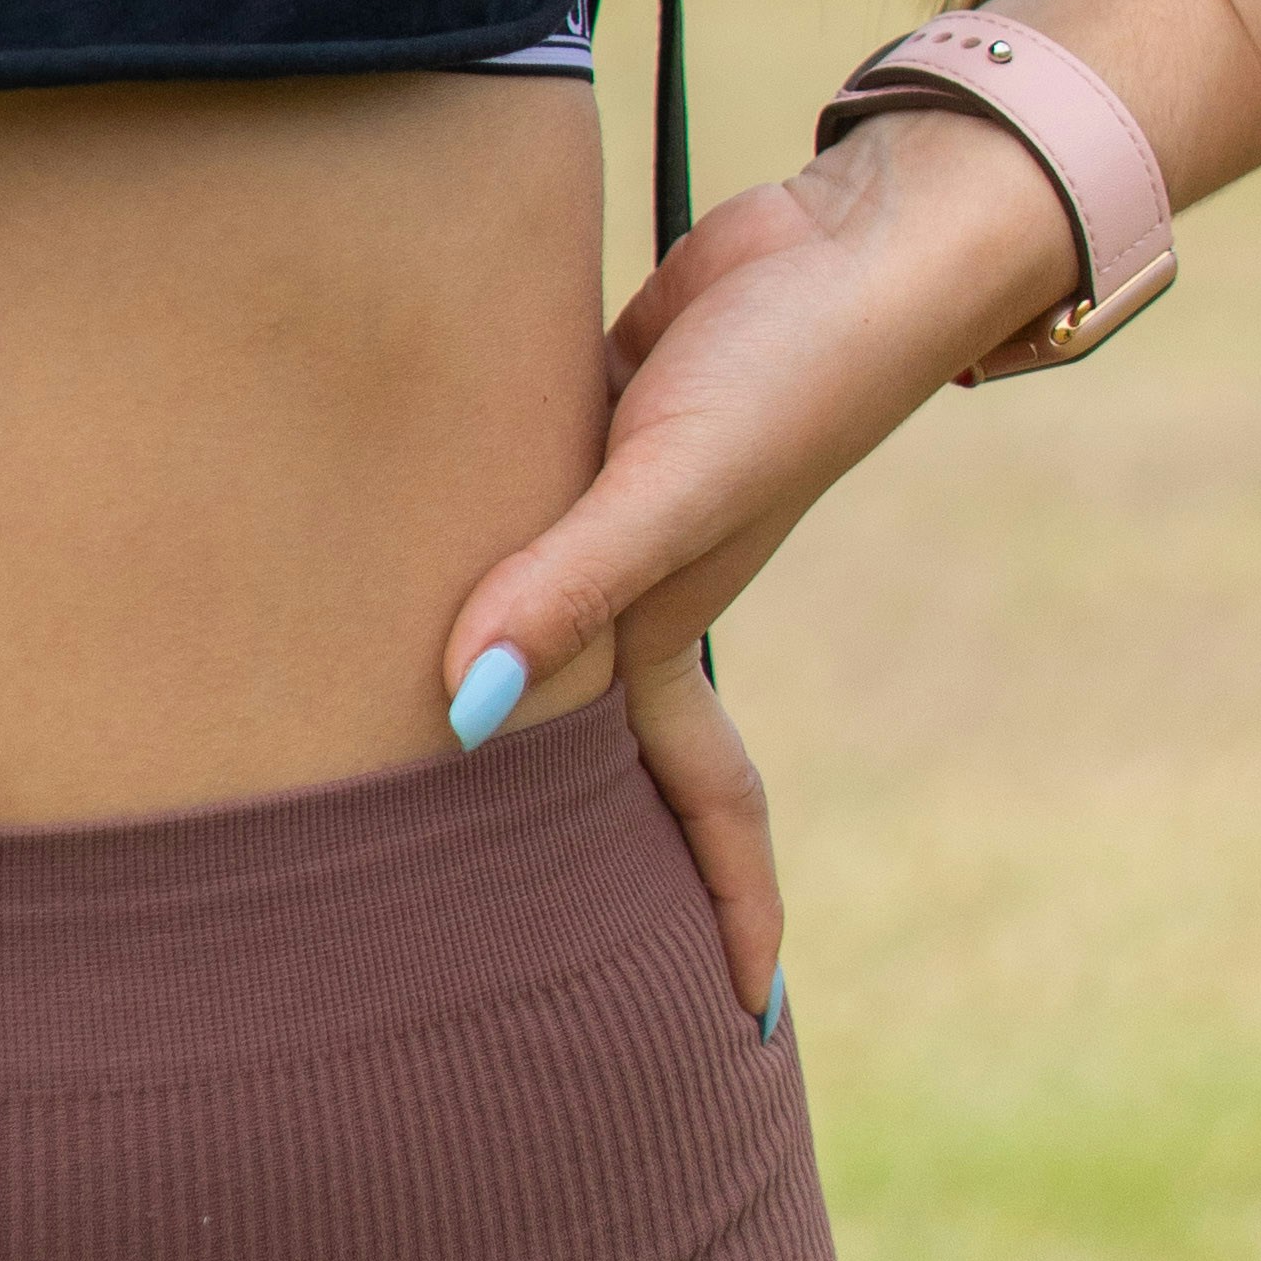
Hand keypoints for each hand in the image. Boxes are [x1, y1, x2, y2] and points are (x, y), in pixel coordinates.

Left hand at [438, 100, 1074, 1015]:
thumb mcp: (674, 486)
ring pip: (549, 602)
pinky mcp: (595, 406)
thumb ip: (569, 586)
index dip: (726, 907)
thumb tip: (466, 709)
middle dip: (591, 825)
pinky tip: (413, 518)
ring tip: (443, 723)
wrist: (847, 237)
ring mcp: (624, 494)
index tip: (748, 1023)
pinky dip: (481, 518)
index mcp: (677, 625)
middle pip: (606, 731)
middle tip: (525, 914)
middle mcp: (649, 576)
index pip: (704, 804)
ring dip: (514, 654)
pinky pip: (522, 487)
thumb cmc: (786, 373)